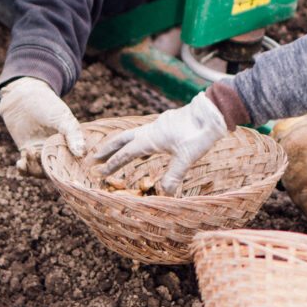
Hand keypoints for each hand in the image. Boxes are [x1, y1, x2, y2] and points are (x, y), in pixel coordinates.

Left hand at [0, 77, 84, 176]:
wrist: (23, 95)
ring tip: (30, 151)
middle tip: (40, 155)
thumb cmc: (47, 103)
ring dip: (34, 168)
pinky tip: (20, 162)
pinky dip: (24, 169)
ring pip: (40, 171)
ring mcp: (42, 152)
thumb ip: (72, 134)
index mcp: (71, 144)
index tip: (64, 171)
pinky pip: (26, 168)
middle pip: (56, 171)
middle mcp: (57, 151)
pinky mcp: (27, 152)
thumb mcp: (63, 117)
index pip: (74, 164)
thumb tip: (81, 153)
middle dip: (48, 170)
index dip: (71, 171)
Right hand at [91, 92, 228, 194]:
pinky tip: (144, 149)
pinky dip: (137, 141)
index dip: (112, 164)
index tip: (99, 172)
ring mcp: (158, 126)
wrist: (212, 112)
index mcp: (150, 139)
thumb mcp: (186, 158)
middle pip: (122, 139)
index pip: (126, 153)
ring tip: (113, 152)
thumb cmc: (199, 134)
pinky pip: (145, 133)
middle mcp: (150, 130)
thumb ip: (174, 175)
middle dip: (108, 149)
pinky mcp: (166, 124)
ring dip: (121, 144)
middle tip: (94, 158)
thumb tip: (165, 194)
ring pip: (133, 134)